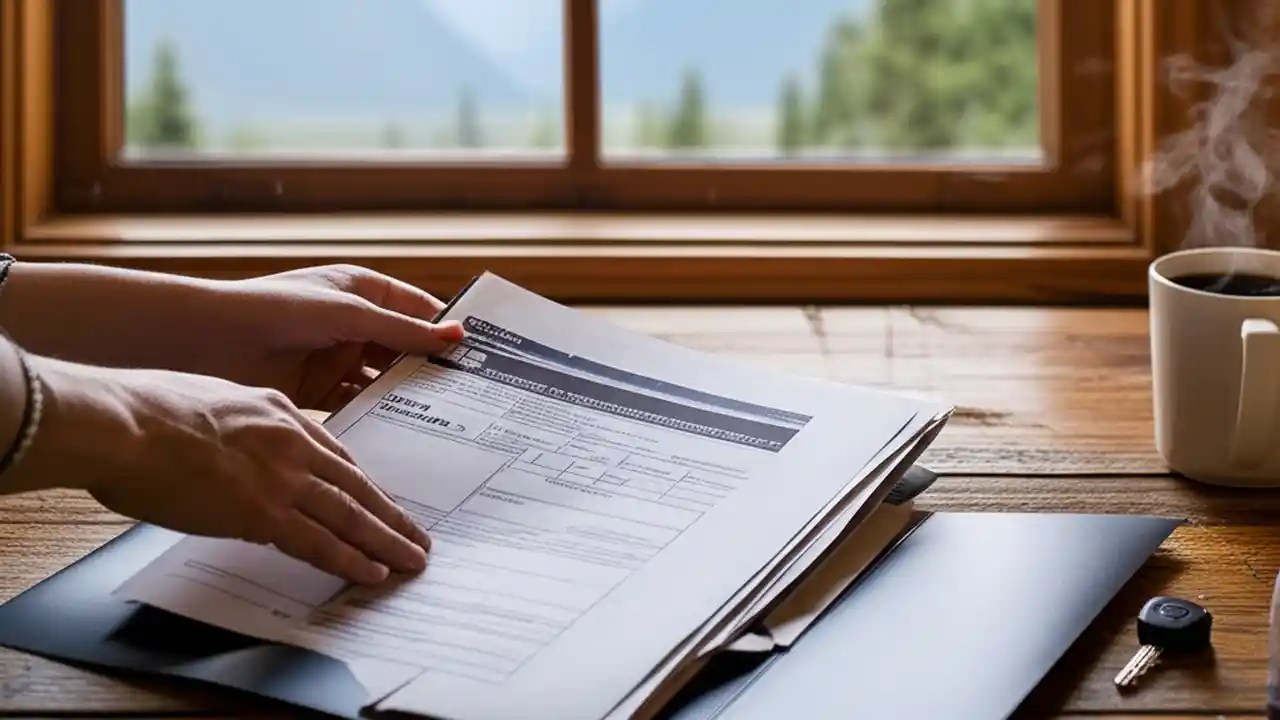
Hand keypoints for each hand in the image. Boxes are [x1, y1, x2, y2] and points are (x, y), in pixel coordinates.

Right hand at [20, 357, 428, 584]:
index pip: (333, 452)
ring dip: (386, 541)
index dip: (359, 481)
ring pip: (351, 514)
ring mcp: (281, 478)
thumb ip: (235, 429)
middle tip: (417, 535)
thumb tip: (230, 453)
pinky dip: (351, 560)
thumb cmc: (142, 413)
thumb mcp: (208, 403)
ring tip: (412, 559)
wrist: (122, 424)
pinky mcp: (263, 512)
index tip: (377, 497)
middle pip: (356, 483)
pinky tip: (373, 573)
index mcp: (277, 412)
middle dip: (390, 514)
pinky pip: (319, 543)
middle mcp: (291, 441)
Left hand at [197, 265, 464, 409]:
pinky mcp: (317, 389)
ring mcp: (335, 356)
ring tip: (443, 419)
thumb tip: (458, 337)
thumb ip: (403, 331)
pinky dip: (376, 413)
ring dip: (405, 394)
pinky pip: (357, 401)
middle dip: (431, 368)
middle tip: (468, 395)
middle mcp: (352, 322)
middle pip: (404, 348)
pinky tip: (400, 430)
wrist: (207, 341)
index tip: (480, 355)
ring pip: (383, 378)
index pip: (418, 310)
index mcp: (361, 290)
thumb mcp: (348, 316)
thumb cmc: (275, 309)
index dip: (447, 330)